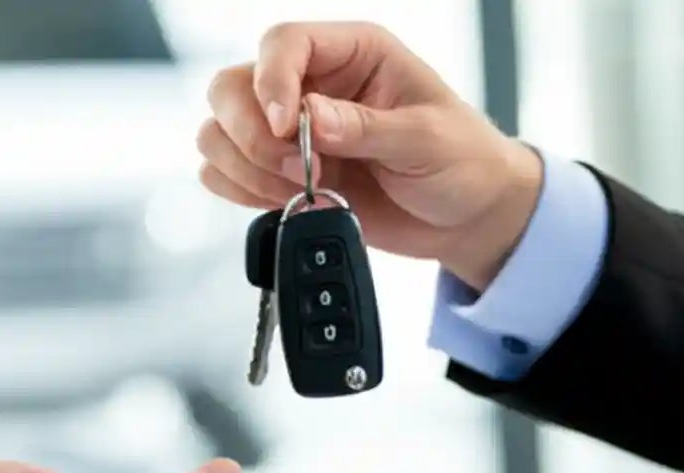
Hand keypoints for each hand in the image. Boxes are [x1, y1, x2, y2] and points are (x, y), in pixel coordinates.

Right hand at [197, 21, 543, 290]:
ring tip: (299, 188)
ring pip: (218, 132)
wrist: (466, 218)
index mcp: (352, 53)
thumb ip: (365, 127)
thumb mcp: (427, 139)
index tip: (287, 129)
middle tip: (294, 168)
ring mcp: (287, 132)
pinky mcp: (276, 174)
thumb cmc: (462, 161)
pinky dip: (242, 193)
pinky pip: (223, 175)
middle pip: (231, 86)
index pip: (282, 43)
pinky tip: (286, 201)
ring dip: (246, 167)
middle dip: (250, 133)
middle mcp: (311, 85)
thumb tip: (308, 118)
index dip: (271, 82)